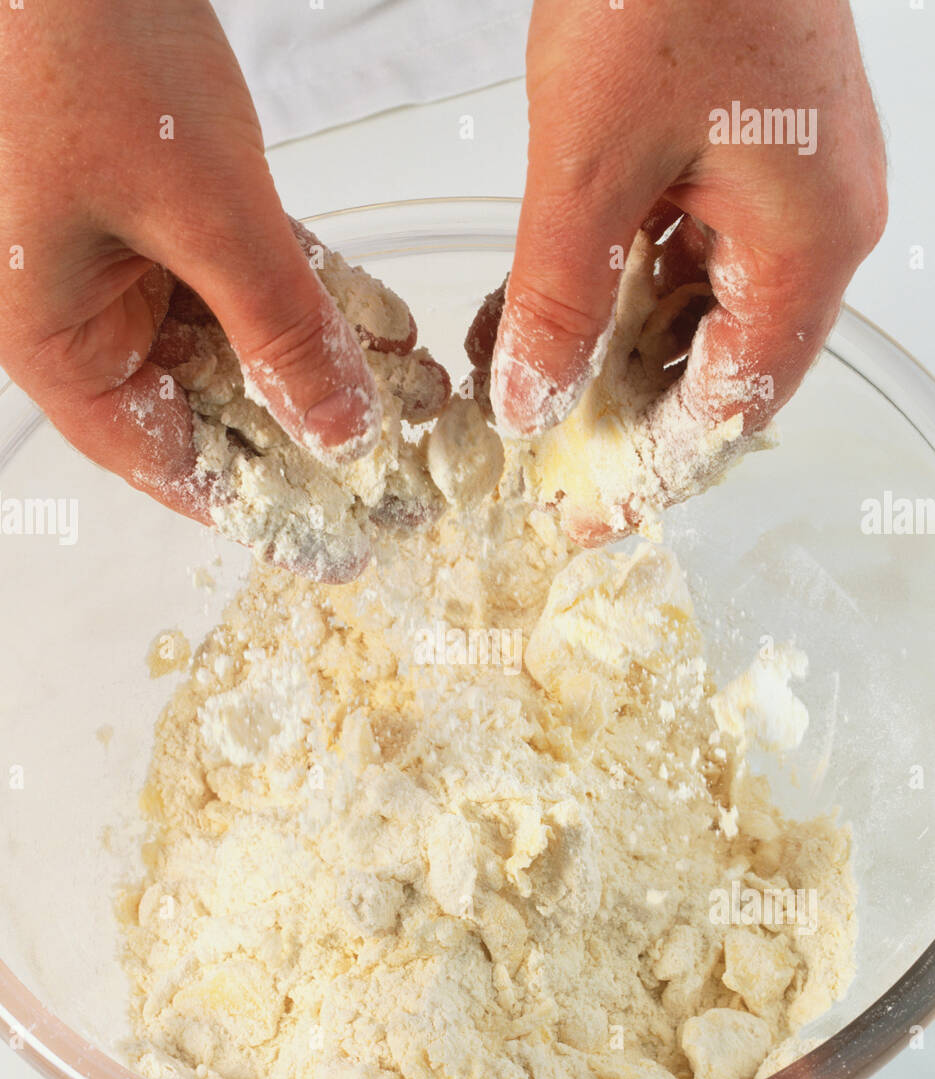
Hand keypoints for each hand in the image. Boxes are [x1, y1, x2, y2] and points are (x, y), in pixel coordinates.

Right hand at [0, 1, 379, 546]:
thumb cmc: (83, 48)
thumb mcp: (207, 216)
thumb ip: (282, 335)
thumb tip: (342, 437)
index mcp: (60, 346)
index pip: (173, 464)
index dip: (265, 509)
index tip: (344, 543)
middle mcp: (83, 319)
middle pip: (216, 412)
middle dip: (317, 439)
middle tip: (405, 478)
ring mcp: (119, 265)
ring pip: (242, 348)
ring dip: (329, 370)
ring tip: (420, 407)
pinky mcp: (157, 213)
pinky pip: (245, 280)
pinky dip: (312, 301)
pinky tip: (387, 332)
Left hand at [487, 0, 886, 538]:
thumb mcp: (588, 166)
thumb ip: (557, 299)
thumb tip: (532, 399)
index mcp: (808, 247)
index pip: (732, 409)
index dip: (654, 473)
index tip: (587, 516)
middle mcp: (815, 229)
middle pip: (722, 373)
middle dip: (630, 422)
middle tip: (552, 467)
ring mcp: (786, 190)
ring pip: (697, 319)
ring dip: (613, 358)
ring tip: (531, 387)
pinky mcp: (746, 154)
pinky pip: (685, 258)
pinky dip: (616, 293)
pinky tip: (547, 309)